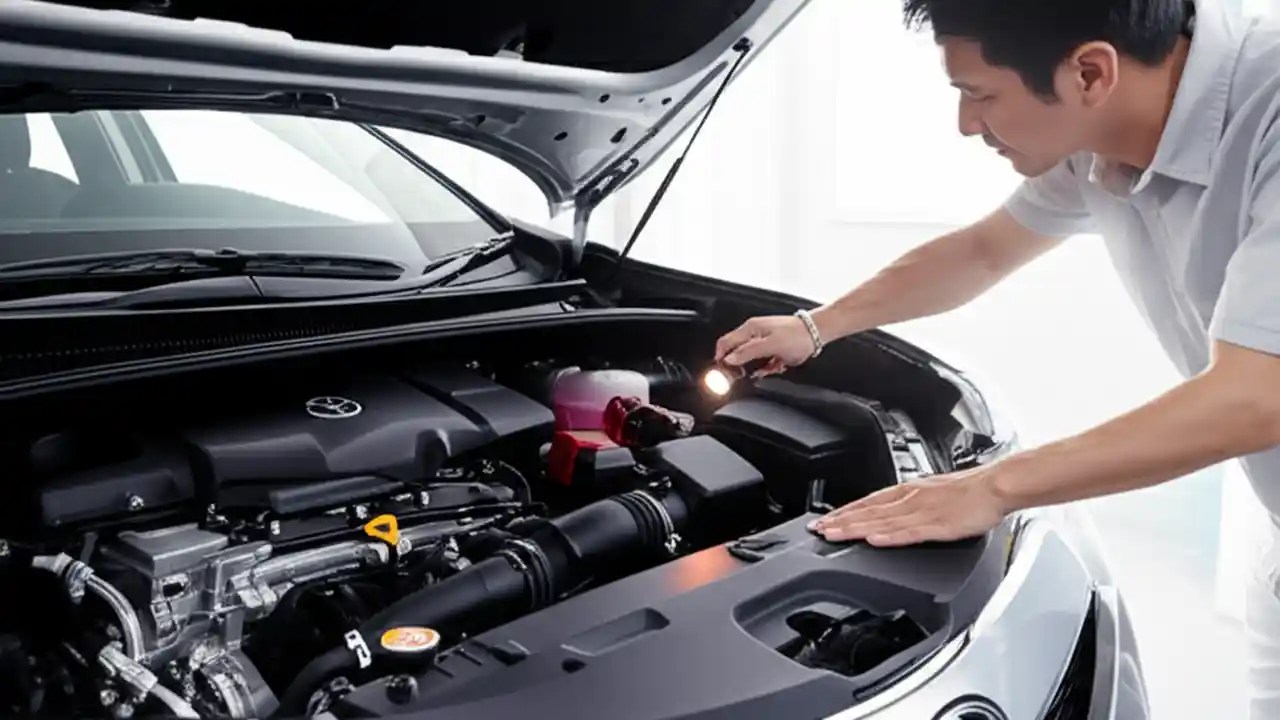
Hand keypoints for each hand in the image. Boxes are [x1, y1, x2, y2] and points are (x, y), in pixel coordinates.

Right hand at [714, 315, 818, 376]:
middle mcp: (753, 333)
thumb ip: (748, 351)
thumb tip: (729, 359)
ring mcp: (762, 340)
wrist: (816, 333)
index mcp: (750, 329)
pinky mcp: (771, 347)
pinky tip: (776, 366)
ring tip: (769, 368)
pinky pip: (762, 361)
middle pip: (736, 352)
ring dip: (757, 367)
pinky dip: (767, 366)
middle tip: (746, 374)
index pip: (725, 343)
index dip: (721, 358)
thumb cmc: (796, 335)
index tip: (724, 371)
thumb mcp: (770, 345)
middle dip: (741, 365)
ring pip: (750, 359)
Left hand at [809, 468, 1010, 546]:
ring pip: (882, 521)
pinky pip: (910, 531)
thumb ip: (911, 503)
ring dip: (855, 528)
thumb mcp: (932, 492)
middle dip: (841, 521)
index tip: (824, 520)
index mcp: (908, 491)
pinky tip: (874, 540)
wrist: (996, 485)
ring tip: (833, 535)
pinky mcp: (938, 524)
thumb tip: (891, 515)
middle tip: (817, 530)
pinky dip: (890, 536)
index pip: (868, 501)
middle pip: (868, 511)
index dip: (844, 512)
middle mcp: (910, 499)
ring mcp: (923, 512)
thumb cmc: (969, 491)